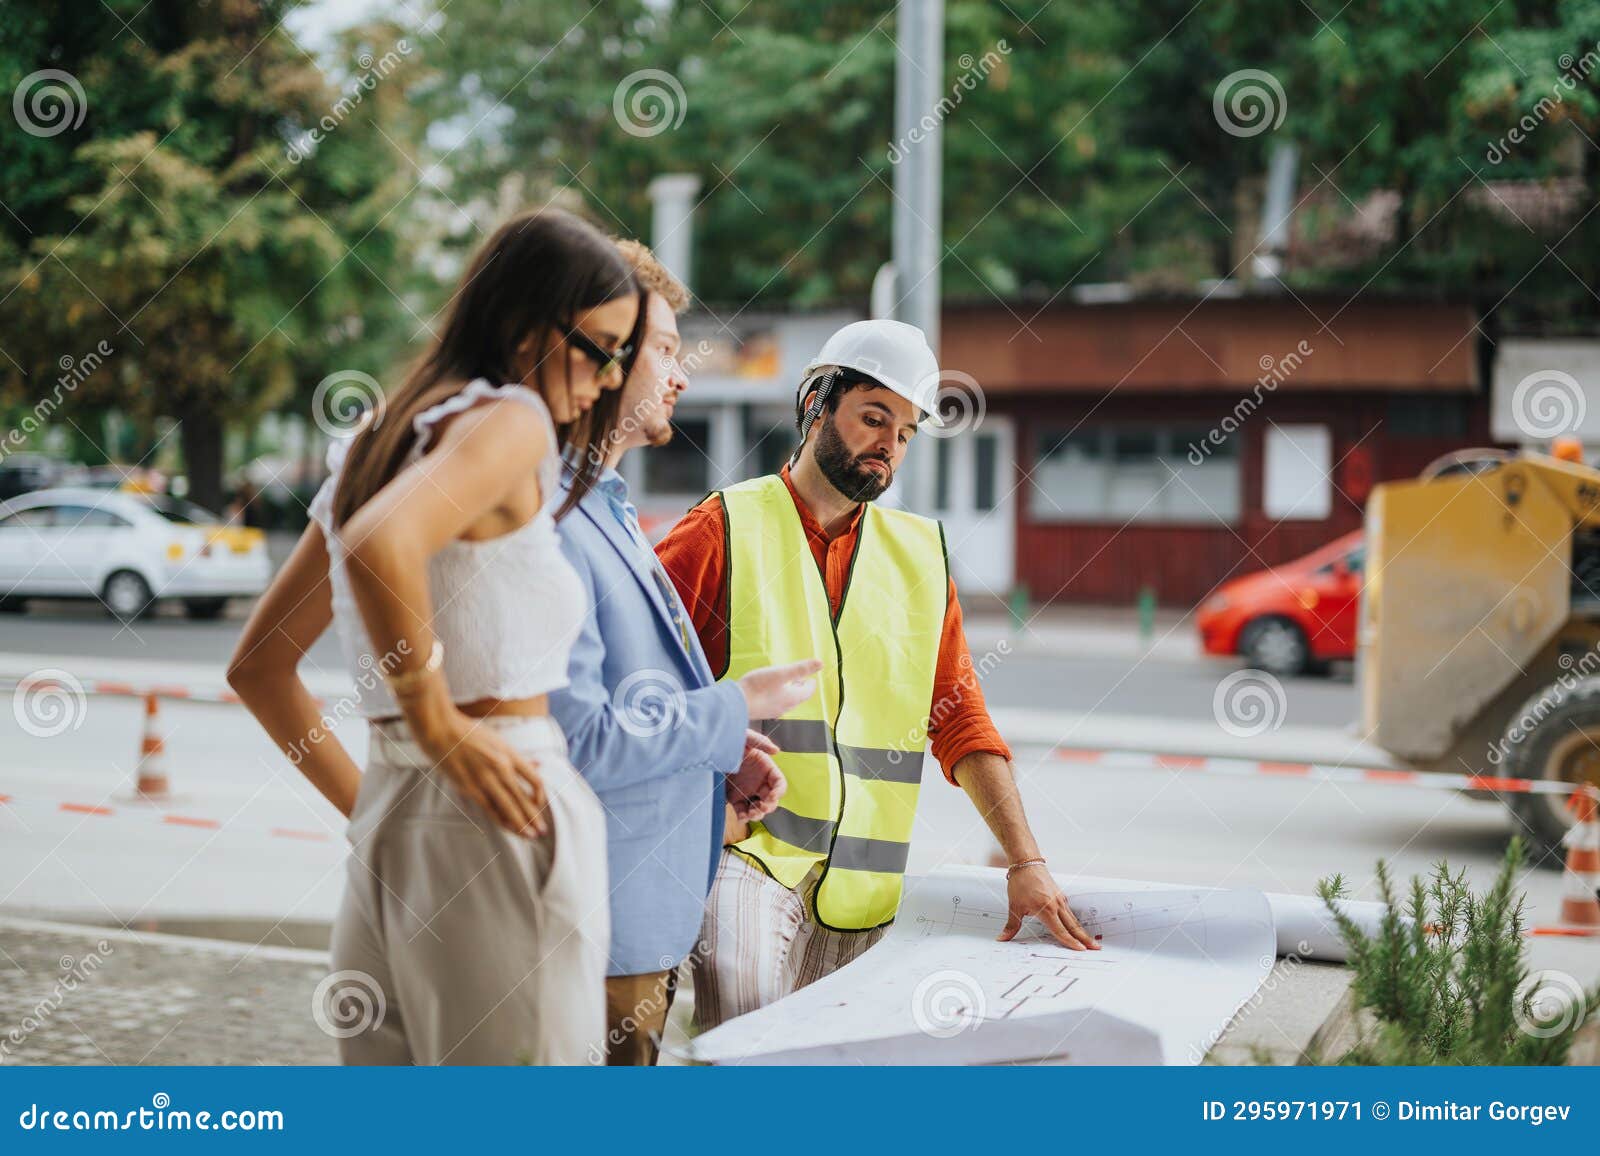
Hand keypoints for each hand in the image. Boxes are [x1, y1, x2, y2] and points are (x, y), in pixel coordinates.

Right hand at [415, 709, 548, 838]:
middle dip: (534, 817)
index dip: (541, 795)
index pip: (534, 778)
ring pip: (508, 807)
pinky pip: (489, 809)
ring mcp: (485, 779)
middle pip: (523, 797)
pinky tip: (508, 828)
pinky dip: (501, 820)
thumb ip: (517, 757)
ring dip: (521, 824)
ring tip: (530, 836)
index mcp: (509, 754)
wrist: (441, 730)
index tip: (541, 804)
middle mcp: (500, 767)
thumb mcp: (498, 740)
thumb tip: (539, 764)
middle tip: (543, 831)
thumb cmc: (468, 732)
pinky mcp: (469, 788)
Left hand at [727, 728, 785, 820]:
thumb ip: (761, 742)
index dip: (779, 791)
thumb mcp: (745, 737)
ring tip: (751, 814)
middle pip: (771, 798)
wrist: (707, 747)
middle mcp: (758, 780)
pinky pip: (742, 809)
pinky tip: (741, 817)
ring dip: (758, 814)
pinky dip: (743, 816)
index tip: (771, 796)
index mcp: (765, 767)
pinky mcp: (734, 797)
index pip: (779, 783)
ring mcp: (747, 790)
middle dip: (769, 806)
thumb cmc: (727, 739)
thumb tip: (777, 751)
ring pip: (758, 807)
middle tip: (761, 808)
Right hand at [737, 659, 821, 718]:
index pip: (808, 691)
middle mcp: (785, 707)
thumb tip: (821, 663)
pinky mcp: (762, 711)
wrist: (735, 704)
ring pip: (786, 701)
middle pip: (797, 697)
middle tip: (800, 678)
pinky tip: (768, 691)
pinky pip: (774, 703)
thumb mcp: (781, 673)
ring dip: (788, 691)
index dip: (811, 683)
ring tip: (785, 683)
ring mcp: (772, 711)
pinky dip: (777, 695)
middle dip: (799, 687)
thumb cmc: (758, 687)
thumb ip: (801, 668)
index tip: (811, 678)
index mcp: (792, 698)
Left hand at [999, 864, 1099, 950]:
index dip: (1070, 942)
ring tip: (1092, 941)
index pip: (1060, 930)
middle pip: (1073, 926)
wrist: (1026, 863)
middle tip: (1096, 948)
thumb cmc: (1021, 883)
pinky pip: (1070, 913)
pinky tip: (1078, 929)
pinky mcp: (1060, 896)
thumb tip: (1002, 938)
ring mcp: (1060, 900)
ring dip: (1082, 931)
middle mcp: (1056, 905)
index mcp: (1046, 909)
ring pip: (1073, 920)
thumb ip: (1011, 926)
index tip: (1080, 950)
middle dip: (1085, 939)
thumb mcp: (1014, 906)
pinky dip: (1076, 923)